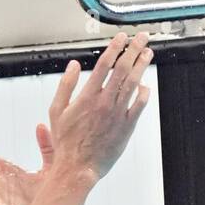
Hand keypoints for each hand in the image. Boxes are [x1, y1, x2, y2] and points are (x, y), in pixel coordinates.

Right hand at [46, 32, 153, 183]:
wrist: (78, 167)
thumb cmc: (66, 142)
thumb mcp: (56, 111)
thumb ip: (65, 85)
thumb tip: (73, 65)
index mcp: (87, 96)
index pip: (104, 64)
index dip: (115, 47)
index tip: (122, 37)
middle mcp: (105, 102)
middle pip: (123, 69)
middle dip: (134, 50)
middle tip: (142, 38)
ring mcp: (118, 114)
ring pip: (134, 83)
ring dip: (142, 66)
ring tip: (147, 54)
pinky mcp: (127, 127)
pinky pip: (140, 105)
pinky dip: (145, 93)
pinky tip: (146, 85)